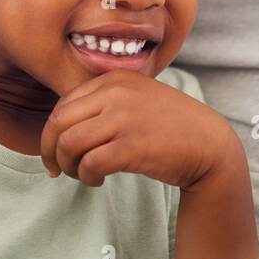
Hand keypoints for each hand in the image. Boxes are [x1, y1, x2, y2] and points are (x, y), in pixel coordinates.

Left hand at [38, 70, 239, 189]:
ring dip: (68, 166)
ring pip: (68, 144)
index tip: (56, 152)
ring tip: (82, 175)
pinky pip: (89, 164)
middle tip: (57, 169)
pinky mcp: (132, 146)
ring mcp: (124, 118)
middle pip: (58, 123)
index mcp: (115, 78)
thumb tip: (60, 125)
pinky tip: (99, 180)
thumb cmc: (169, 126)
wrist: (208, 143)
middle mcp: (117, 93)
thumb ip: (104, 101)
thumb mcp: (136, 98)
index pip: (63, 104)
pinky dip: (87, 177)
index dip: (52, 132)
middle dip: (50, 150)